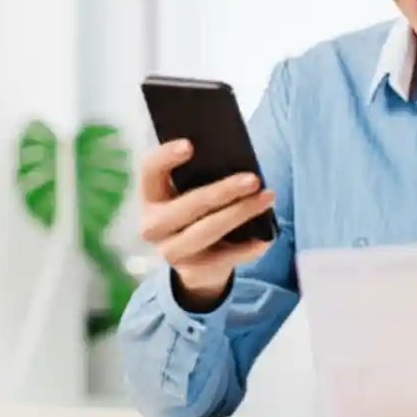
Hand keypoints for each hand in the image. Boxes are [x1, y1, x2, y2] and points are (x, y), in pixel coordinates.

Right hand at [139, 139, 275, 309]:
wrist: (199, 262)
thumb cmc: (202, 212)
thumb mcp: (197, 192)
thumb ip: (206, 175)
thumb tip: (239, 161)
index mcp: (152, 196)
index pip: (149, 171)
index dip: (166, 157)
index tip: (190, 145)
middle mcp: (154, 225)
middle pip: (187, 205)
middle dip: (223, 191)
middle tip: (254, 179)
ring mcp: (171, 252)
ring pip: (206, 231)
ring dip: (240, 213)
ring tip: (267, 198)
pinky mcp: (193, 272)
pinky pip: (224, 258)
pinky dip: (247, 247)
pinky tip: (266, 237)